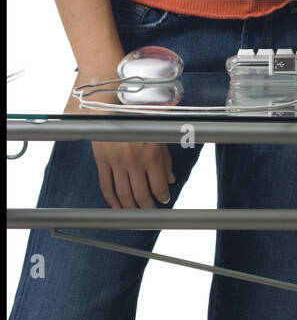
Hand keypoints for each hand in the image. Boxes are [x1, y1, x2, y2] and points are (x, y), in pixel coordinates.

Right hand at [65, 76, 175, 209]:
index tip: (164, 201)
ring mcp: (116, 162)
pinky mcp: (102, 161)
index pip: (158, 186)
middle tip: (150, 214)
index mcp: (151, 154)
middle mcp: (134, 160)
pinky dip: (111, 199)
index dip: (162, 197)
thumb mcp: (158, 136)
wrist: (113, 106)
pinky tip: (116, 206)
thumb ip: (165, 159)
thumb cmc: (139, 118)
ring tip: (134, 214)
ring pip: (123, 194)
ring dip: (129, 207)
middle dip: (147, 208)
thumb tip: (171, 180)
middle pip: (140, 194)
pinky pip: (106, 185)